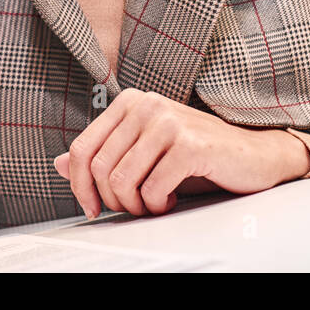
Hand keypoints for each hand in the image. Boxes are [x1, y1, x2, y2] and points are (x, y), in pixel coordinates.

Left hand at [51, 88, 309, 218]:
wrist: (252, 155)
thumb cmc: (196, 155)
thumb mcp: (144, 153)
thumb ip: (104, 155)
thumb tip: (57, 163)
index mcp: (130, 102)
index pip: (81, 148)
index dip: (78, 185)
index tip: (91, 207)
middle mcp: (146, 104)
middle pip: (99, 168)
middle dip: (112, 200)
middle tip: (133, 208)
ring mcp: (168, 122)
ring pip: (121, 180)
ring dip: (135, 205)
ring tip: (153, 204)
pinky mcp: (189, 145)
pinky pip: (151, 189)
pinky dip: (157, 205)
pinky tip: (170, 200)